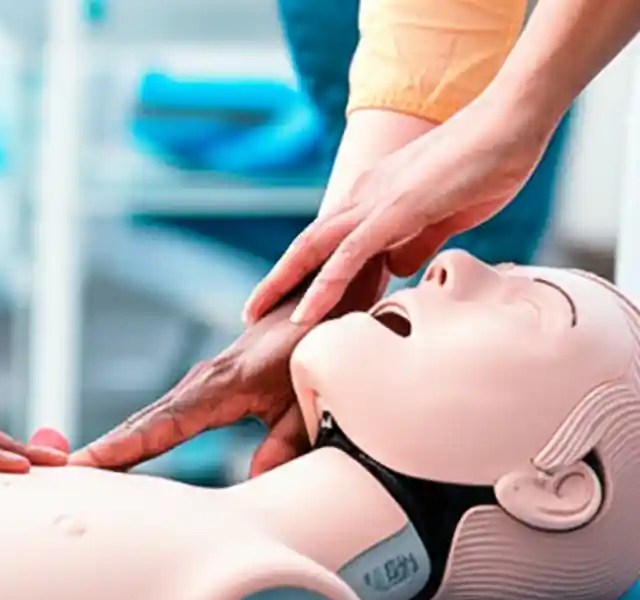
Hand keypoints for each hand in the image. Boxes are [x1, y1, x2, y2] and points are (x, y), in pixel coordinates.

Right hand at [69, 305, 310, 475]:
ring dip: (114, 448)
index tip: (88, 462)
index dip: (126, 447)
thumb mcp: (309, 397)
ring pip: (148, 420)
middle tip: (61, 476)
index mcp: (222, 385)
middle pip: (142, 423)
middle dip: (103, 451)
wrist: (319, 302)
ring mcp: (199, 384)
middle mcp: (202, 382)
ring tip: (77, 476)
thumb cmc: (316, 348)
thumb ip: (285, 442)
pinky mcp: (204, 390)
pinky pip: (162, 419)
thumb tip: (258, 483)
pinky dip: (136, 439)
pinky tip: (117, 462)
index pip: (163, 423)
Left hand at [244, 96, 555, 326]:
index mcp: (374, 197)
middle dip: (275, 281)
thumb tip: (398, 266)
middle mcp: (365, 196)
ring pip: (315, 249)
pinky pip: (351, 252)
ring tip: (256, 315)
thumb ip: (417, 239)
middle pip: (306, 245)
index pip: (328, 242)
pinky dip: (325, 284)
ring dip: (283, 284)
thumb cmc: (488, 163)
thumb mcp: (443, 215)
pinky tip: (307, 313)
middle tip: (250, 312)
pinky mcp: (398, 208)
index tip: (283, 304)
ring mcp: (378, 201)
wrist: (514, 120)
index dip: (303, 273)